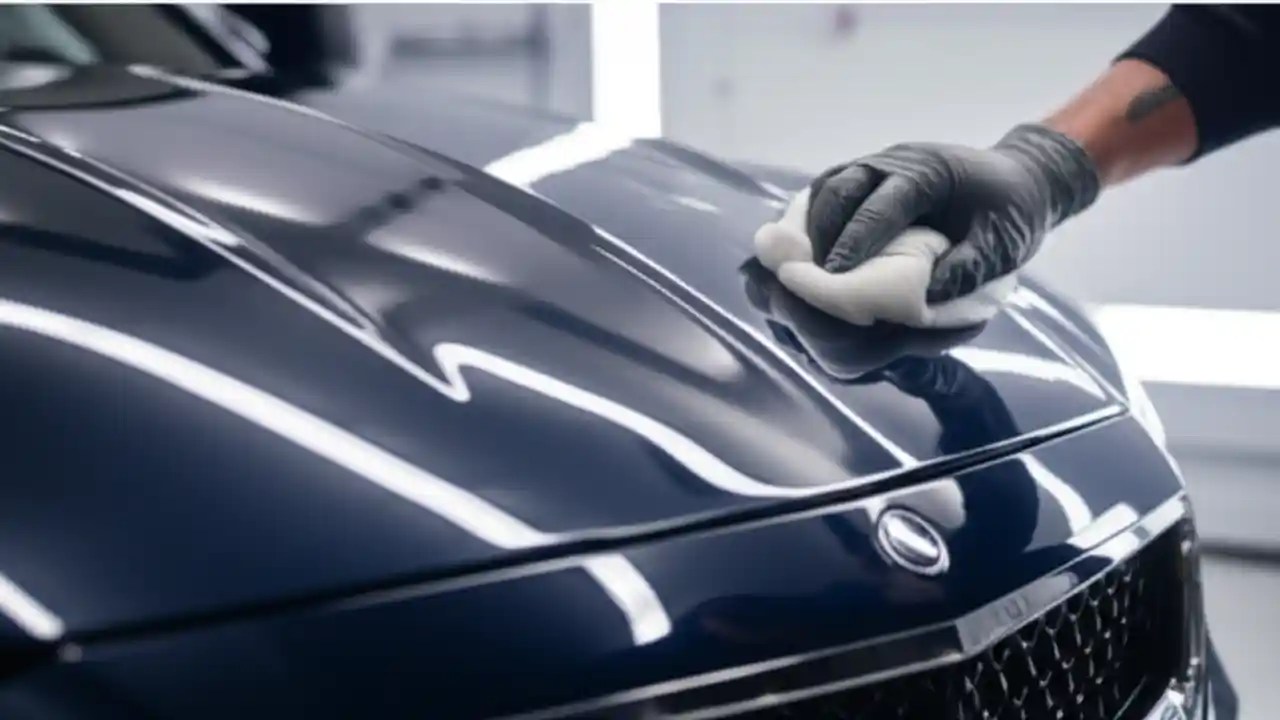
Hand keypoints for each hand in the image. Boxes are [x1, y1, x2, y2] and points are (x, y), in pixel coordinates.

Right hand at [806, 124, 1098, 301]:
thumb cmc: (1011, 213)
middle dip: (821, 234)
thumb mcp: (1003, 244)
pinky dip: (814, 222)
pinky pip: (830, 193)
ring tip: (800, 269)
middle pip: (841, 189)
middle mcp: (896, 161)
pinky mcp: (868, 180)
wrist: (1019, 181)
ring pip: (828, 188)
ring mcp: (878, 166)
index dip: (856, 241)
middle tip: (809, 278)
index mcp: (930, 172)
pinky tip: (807, 255)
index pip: (882, 204)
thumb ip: (966, 269)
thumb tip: (920, 299)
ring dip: (810, 228)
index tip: (835, 277)